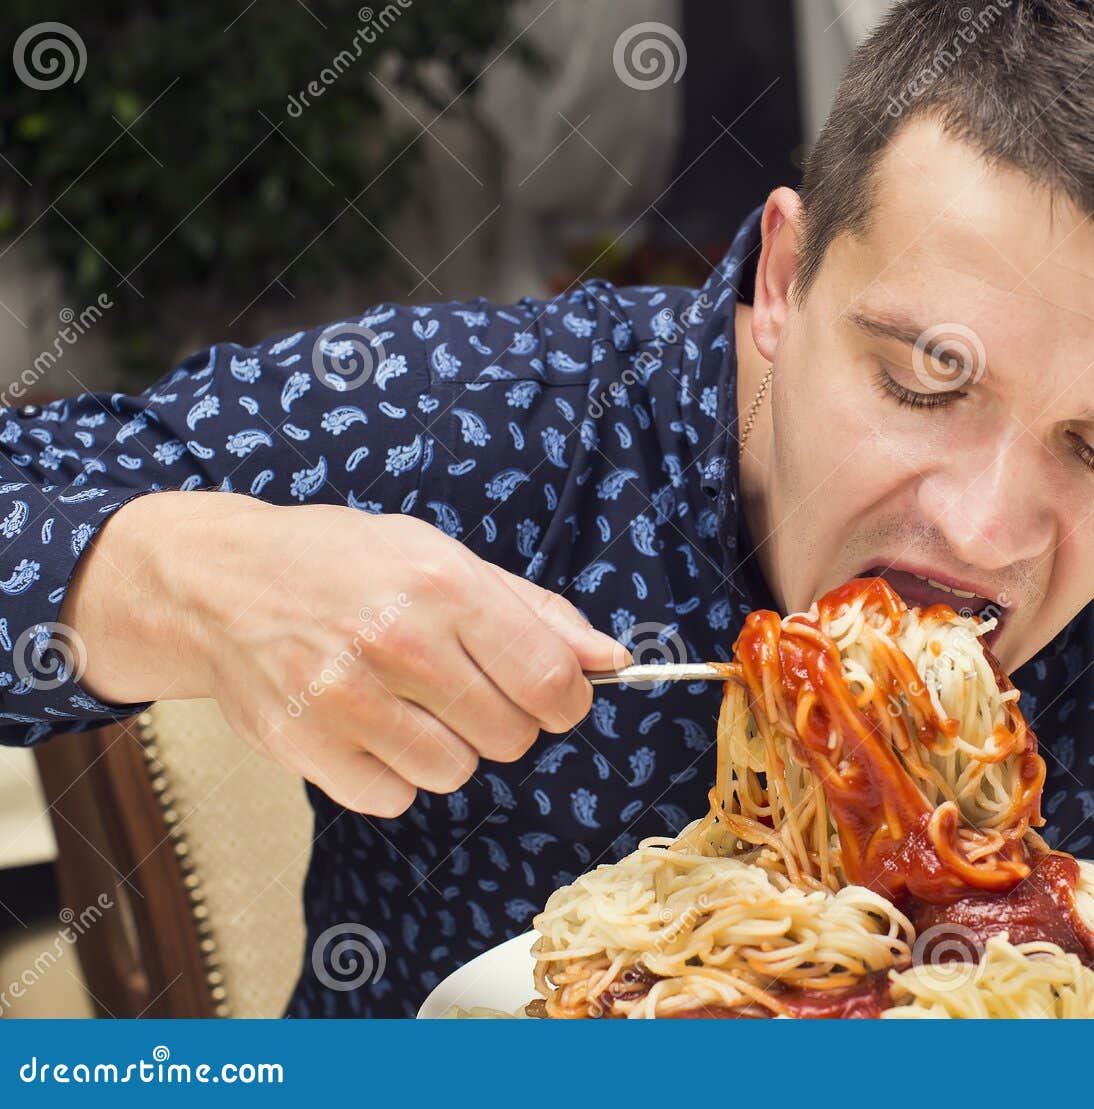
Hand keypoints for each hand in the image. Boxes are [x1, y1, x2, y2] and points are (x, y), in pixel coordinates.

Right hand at [63, 491, 630, 815]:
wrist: (221, 580)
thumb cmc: (346, 564)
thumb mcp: (444, 558)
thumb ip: (535, 612)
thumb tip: (611, 659)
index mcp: (445, 586)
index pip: (551, 681)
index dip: (568, 701)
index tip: (554, 698)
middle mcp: (398, 641)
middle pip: (511, 736)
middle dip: (504, 720)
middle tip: (463, 688)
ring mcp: (346, 697)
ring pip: (456, 772)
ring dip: (447, 748)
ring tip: (409, 702)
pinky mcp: (306, 745)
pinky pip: (394, 797)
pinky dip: (392, 774)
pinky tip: (368, 726)